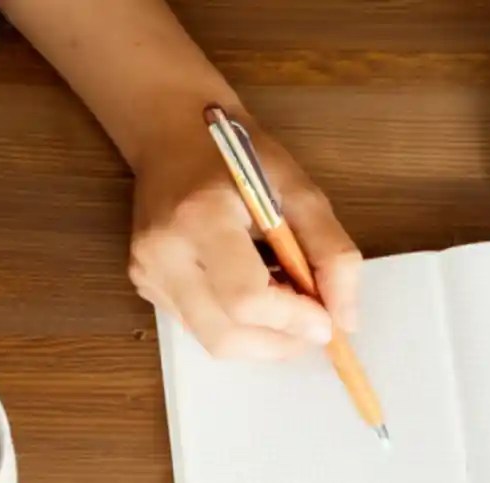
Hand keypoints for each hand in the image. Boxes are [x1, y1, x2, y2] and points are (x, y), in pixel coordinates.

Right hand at [128, 111, 361, 359]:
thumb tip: (345, 319)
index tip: (326, 321)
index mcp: (201, 217)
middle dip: (280, 342)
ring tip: (283, 300)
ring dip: (261, 336)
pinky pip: (199, 327)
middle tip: (312, 323)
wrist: (171, 134)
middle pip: (226, 336)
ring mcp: (148, 273)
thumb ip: (330, 253)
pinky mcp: (144, 285)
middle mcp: (164, 254)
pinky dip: (237, 324)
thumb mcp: (298, 189)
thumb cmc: (240, 154)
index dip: (292, 320)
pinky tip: (252, 290)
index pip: (246, 298)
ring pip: (213, 342)